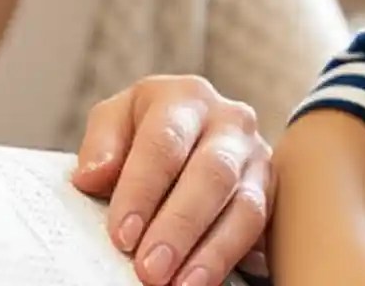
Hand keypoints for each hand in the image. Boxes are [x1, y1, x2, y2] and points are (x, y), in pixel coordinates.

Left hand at [71, 76, 273, 285]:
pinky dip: (231, 259)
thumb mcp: (117, 122)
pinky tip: (204, 282)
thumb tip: (92, 175)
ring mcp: (257, 157)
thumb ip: (102, 143)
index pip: (164, 142)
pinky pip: (261, 230)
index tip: (123, 234)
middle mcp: (230, 121)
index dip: (142, 190)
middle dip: (179, 226)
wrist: (195, 136)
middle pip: (212, 173)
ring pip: (245, 206)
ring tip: (180, 285)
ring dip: (211, 252)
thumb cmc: (148, 132)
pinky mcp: (272, 192)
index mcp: (185, 97)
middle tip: (150, 269)